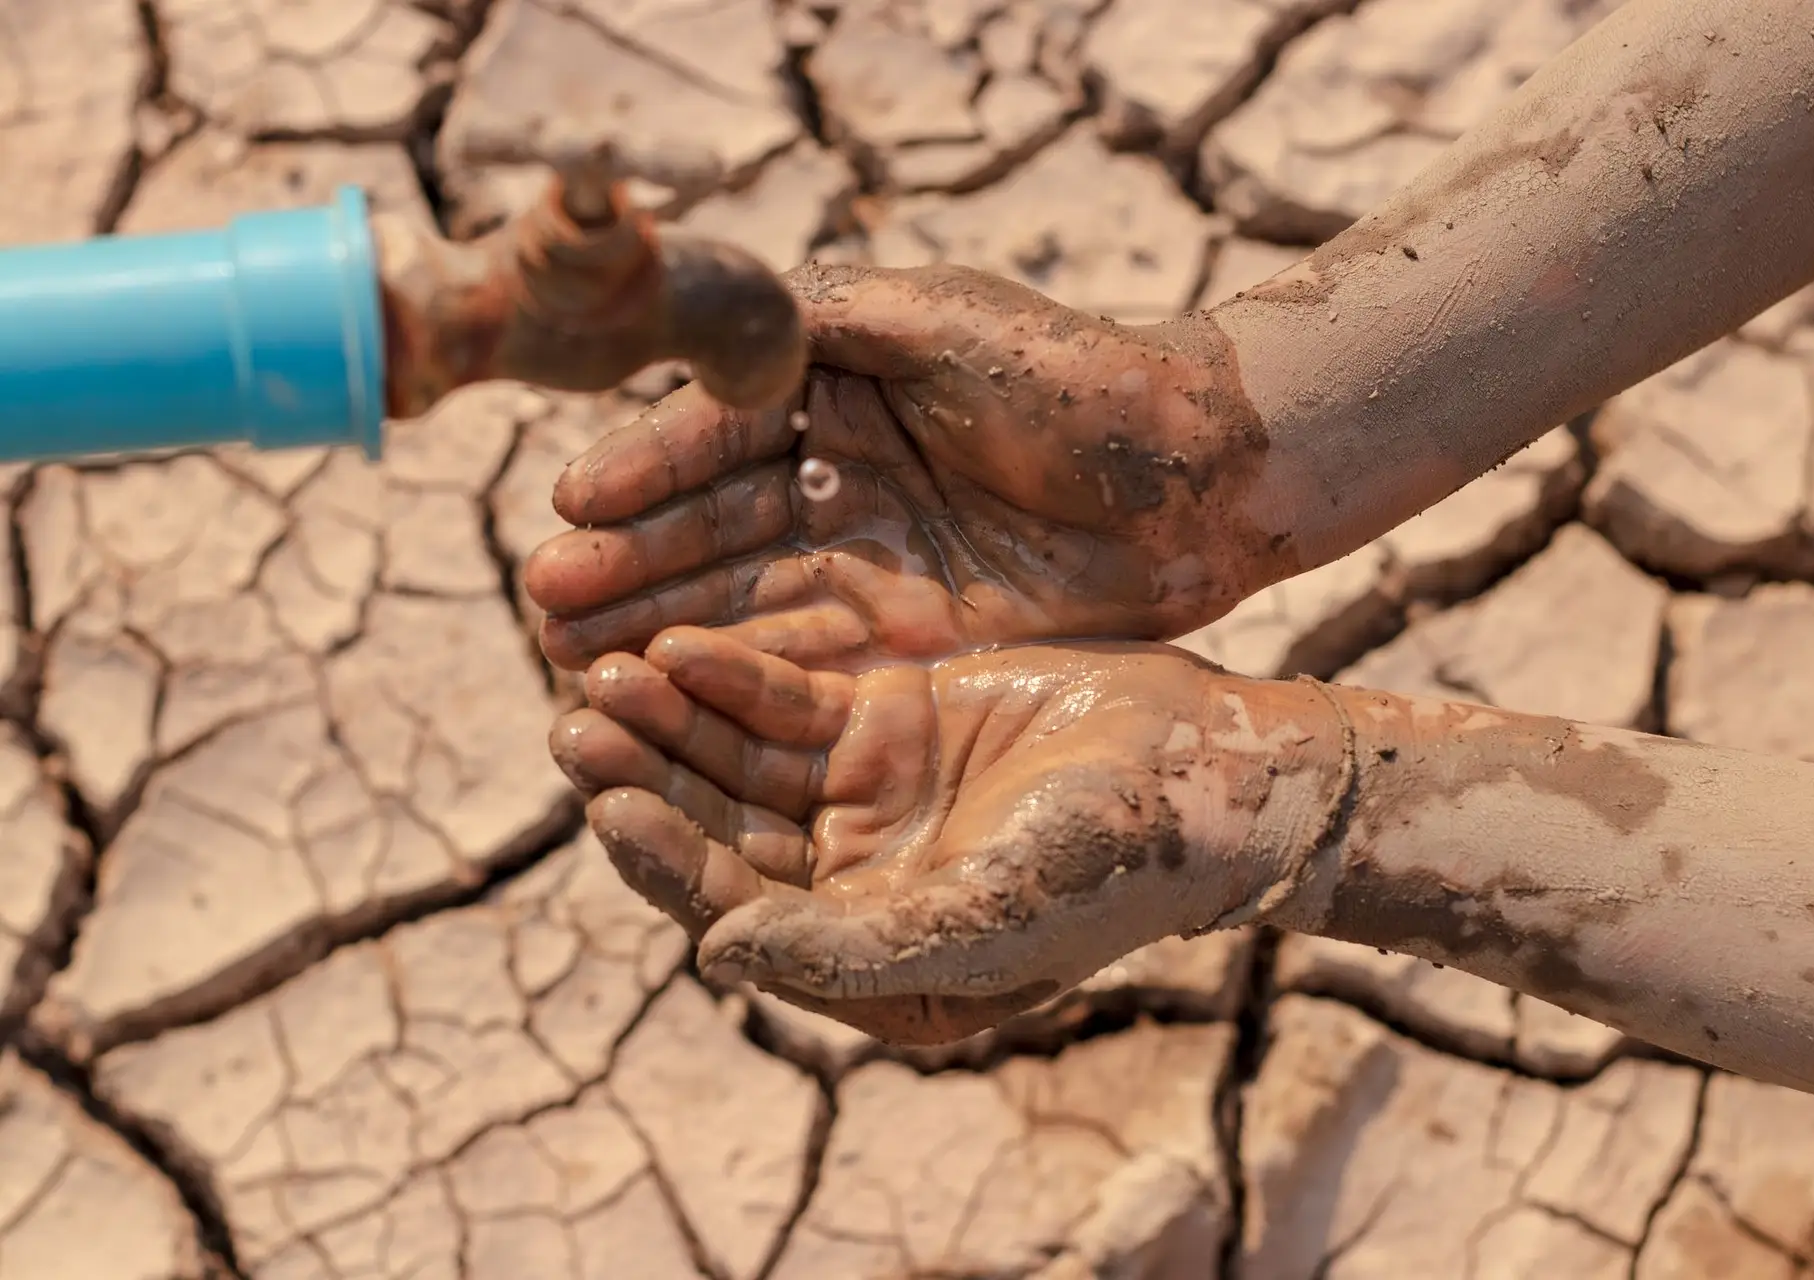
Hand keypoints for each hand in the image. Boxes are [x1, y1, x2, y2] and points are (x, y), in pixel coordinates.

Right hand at [524, 262, 1290, 672]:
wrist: (1204, 476)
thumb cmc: (1078, 378)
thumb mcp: (941, 323)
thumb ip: (825, 322)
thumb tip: (710, 325)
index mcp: (833, 387)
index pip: (719, 434)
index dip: (647, 471)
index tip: (571, 505)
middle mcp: (835, 477)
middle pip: (713, 527)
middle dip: (631, 564)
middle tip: (544, 603)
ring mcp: (867, 562)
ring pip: (744, 601)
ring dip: (660, 629)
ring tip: (571, 658)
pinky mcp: (906, 637)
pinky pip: (807, 661)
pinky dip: (736, 680)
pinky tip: (667, 698)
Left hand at [548, 630, 1346, 1043]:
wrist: (1202, 773)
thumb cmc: (1108, 867)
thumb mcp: (983, 919)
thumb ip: (850, 945)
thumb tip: (714, 953)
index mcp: (861, 957)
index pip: (734, 909)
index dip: (665, 859)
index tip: (605, 806)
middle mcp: (846, 881)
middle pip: (716, 825)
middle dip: (648, 777)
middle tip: (578, 723)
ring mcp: (862, 794)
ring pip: (737, 758)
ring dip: (673, 719)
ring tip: (607, 671)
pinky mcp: (885, 718)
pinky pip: (788, 697)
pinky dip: (733, 673)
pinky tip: (680, 645)